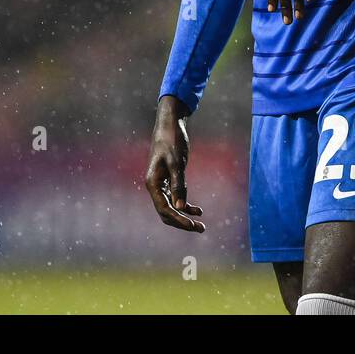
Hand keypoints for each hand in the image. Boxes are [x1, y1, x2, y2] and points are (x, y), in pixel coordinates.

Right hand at [144, 95, 205, 231]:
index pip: (164, 209)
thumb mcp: (177, 163)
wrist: (169, 124)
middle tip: (201, 228)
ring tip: (201, 225)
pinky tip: (198, 210)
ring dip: (185, 216)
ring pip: (172, 207)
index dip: (179, 219)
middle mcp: (154, 186)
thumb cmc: (172, 141)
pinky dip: (186, 205)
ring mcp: (161, 184)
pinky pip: (176, 198)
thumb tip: (181, 207)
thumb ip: (178, 185)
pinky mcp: (169, 180)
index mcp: (152, 183)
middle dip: (182, 222)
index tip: (193, 225)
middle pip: (166, 213)